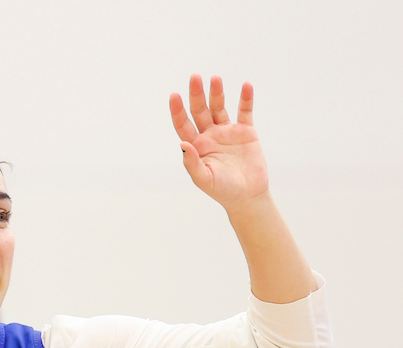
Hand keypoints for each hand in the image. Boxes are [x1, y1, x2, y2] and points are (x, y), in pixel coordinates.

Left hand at [170, 75, 268, 214]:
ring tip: (215, 78)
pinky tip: (246, 86)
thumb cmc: (222, 191)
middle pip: (200, 110)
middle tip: (195, 77)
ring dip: (217, 93)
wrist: (247, 196)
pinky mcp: (245, 131)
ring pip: (219, 107)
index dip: (178, 110)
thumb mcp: (204, 179)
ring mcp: (227, 132)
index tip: (174, 95)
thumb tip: (183, 144)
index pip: (183, 124)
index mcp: (197, 146)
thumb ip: (192, 163)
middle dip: (197, 94)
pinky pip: (245, 111)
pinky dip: (245, 99)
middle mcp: (210, 136)